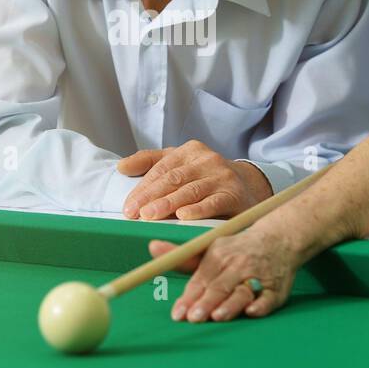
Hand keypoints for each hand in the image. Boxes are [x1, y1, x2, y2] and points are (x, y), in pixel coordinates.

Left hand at [119, 140, 272, 220]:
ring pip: (190, 190)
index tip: (128, 207)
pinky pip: (213, 203)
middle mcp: (207, 160)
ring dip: (168, 204)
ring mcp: (222, 176)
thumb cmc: (205, 177)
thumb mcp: (179, 163)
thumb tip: (121, 167)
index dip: (142, 188)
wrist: (247, 186)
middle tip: (133, 213)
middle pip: (173, 179)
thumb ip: (150, 162)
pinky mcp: (233, 194)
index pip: (161, 169)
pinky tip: (183, 217)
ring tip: (149, 216)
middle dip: (150, 197)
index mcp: (190, 150)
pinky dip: (198, 210)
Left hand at [148, 224, 299, 320]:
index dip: (188, 297)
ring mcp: (258, 276)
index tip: (178, 313)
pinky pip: (269, 298)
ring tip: (218, 316)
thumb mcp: (209, 249)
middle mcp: (238, 265)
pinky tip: (252, 311)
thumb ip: (181, 256)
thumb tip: (152, 248)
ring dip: (230, 304)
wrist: (278, 239)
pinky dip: (261, 304)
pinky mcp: (276, 289)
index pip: (200, 279)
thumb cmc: (236, 250)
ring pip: (242, 292)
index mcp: (219, 255)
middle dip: (206, 302)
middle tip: (193, 317)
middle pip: (219, 286)